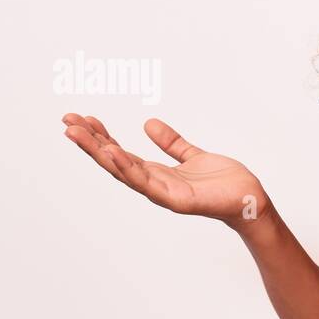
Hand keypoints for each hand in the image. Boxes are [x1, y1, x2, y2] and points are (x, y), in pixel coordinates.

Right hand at [61, 113, 270, 232]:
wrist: (251, 200)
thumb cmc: (225, 183)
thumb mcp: (193, 155)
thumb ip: (172, 143)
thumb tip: (148, 124)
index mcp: (156, 174)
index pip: (120, 153)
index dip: (99, 137)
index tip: (80, 118)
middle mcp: (154, 184)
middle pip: (114, 162)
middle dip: (89, 143)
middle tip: (67, 121)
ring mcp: (163, 193)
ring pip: (123, 172)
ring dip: (99, 153)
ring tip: (79, 134)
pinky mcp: (177, 200)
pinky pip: (147, 183)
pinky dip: (128, 168)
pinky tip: (112, 152)